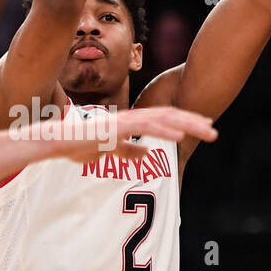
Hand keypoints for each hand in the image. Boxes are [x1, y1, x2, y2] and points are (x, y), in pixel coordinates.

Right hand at [11, 104, 216, 163]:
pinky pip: (145, 127)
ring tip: (207, 130)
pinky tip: (180, 134)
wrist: (56, 142)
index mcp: (131, 122)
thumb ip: (128, 151)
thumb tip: (147, 154)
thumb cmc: (78, 146)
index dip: (184, 121)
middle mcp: (131, 117)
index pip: (163, 119)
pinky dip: (164, 129)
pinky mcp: (117, 127)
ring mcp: (125, 121)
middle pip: (168, 115)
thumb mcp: (109, 150)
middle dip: (193, 122)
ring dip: (187, 124)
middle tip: (213, 130)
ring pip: (162, 118)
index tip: (203, 127)